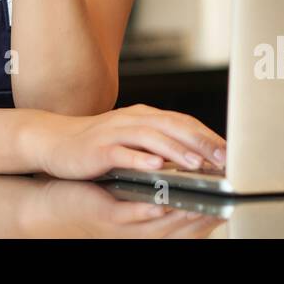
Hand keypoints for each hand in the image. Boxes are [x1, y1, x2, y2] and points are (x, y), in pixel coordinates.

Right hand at [26, 105, 227, 180]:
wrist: (55, 140)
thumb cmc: (96, 144)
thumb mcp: (133, 139)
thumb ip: (160, 143)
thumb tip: (196, 156)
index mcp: (144, 116)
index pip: (183, 122)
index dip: (207, 135)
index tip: (229, 152)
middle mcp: (132, 119)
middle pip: (172, 125)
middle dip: (199, 141)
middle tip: (222, 158)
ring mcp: (115, 131)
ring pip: (151, 137)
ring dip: (175, 150)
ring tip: (195, 164)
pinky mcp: (98, 147)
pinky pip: (122, 151)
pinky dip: (140, 158)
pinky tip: (155, 166)